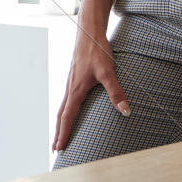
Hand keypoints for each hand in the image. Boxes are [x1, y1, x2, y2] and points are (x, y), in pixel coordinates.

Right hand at [52, 0, 128, 151]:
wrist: (88, 32)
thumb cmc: (96, 50)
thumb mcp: (108, 72)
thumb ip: (116, 92)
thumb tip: (125, 111)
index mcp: (76, 90)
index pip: (68, 117)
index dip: (64, 133)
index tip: (59, 148)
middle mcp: (70, 88)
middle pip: (61, 115)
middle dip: (58, 132)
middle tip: (56, 149)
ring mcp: (71, 83)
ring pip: (63, 107)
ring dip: (61, 122)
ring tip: (60, 134)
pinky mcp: (75, 78)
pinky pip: (67, 100)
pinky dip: (65, 111)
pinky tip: (70, 111)